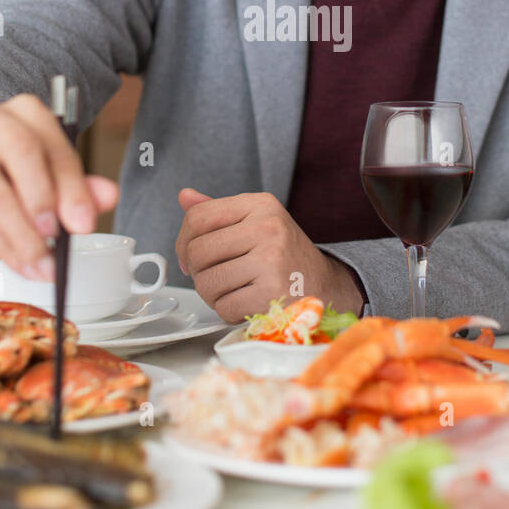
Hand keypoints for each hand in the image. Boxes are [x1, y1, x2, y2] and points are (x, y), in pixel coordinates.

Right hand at [0, 95, 118, 278]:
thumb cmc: (16, 175)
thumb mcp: (54, 177)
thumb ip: (81, 186)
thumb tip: (108, 195)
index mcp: (25, 113)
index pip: (51, 141)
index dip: (71, 185)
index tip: (84, 223)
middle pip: (19, 150)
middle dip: (42, 199)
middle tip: (56, 237)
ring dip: (23, 237)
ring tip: (44, 264)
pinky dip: (3, 248)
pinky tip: (22, 263)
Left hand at [175, 188, 361, 322]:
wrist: (325, 284)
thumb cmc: (284, 255)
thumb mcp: (256, 222)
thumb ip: (219, 212)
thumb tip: (185, 197)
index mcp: (260, 204)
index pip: (198, 217)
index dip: (183, 242)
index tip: (188, 258)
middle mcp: (267, 227)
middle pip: (198, 252)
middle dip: (198, 272)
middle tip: (216, 277)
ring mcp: (271, 260)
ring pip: (207, 283)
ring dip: (213, 295)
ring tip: (234, 290)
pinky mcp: (273, 292)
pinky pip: (224, 307)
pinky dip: (229, 311)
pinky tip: (246, 302)